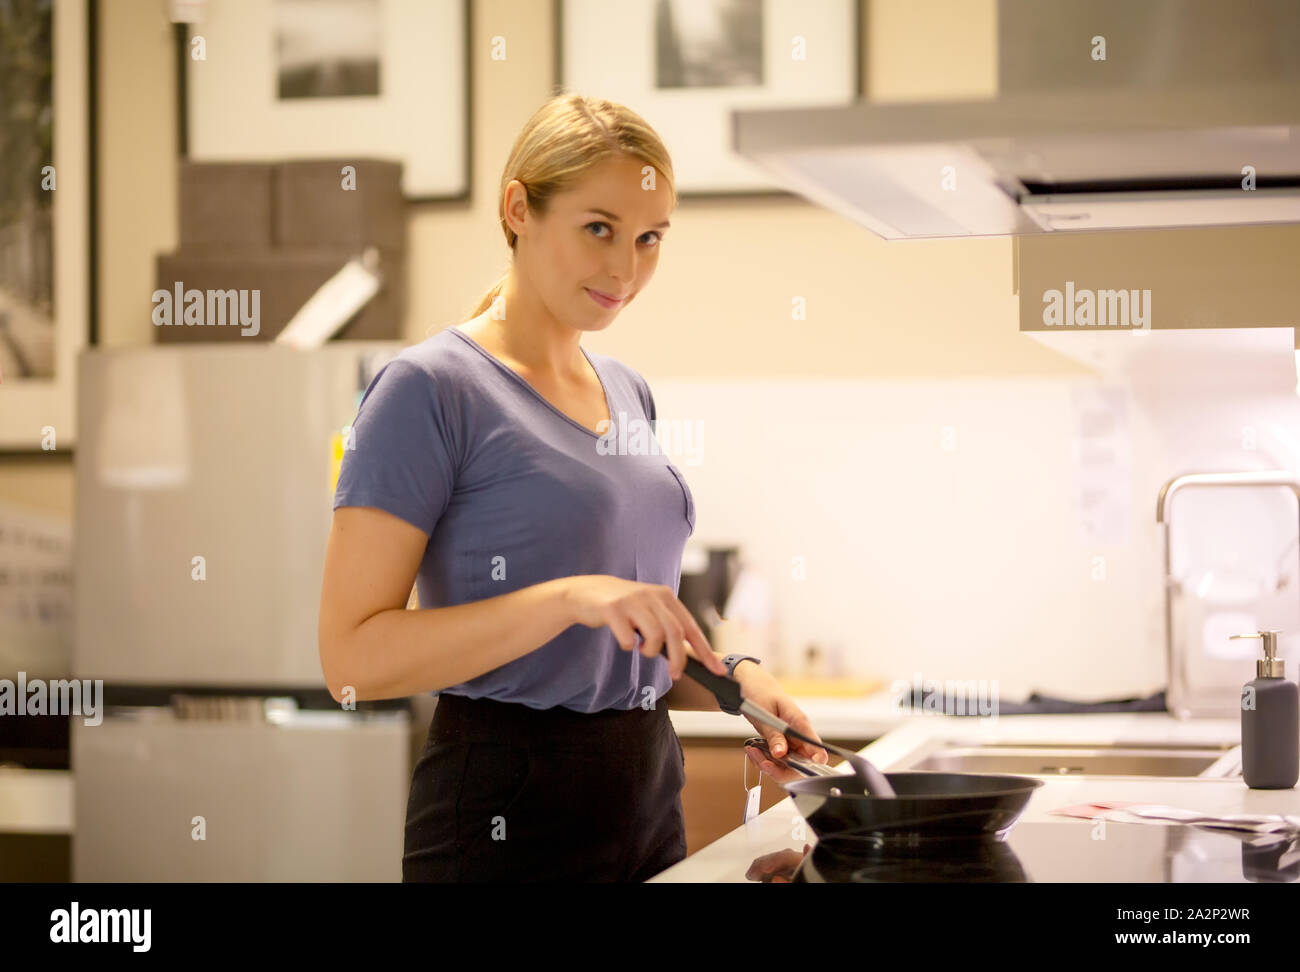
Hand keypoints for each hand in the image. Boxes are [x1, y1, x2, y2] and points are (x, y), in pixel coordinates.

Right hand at [563, 575, 727, 679]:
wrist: (584, 593)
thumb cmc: (622, 606)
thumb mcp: (648, 609)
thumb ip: (667, 624)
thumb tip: (690, 654)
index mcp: (665, 596)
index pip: (691, 627)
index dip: (705, 651)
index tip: (717, 670)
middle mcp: (651, 595)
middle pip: (676, 632)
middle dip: (678, 658)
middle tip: (674, 674)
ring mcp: (632, 601)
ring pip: (655, 635)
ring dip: (649, 650)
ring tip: (640, 647)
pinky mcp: (612, 609)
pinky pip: (627, 639)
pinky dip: (627, 645)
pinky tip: (624, 639)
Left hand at [736, 663, 829, 782]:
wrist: (750, 684)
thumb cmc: (760, 692)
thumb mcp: (765, 713)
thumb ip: (774, 734)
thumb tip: (781, 754)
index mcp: (800, 723)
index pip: (817, 750)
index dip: (813, 765)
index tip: (799, 770)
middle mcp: (798, 735)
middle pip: (801, 765)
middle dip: (781, 770)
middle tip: (763, 763)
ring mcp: (789, 741)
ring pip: (786, 766)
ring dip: (768, 765)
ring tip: (753, 752)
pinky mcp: (779, 744)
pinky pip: (775, 761)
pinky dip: (763, 760)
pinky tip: (753, 750)